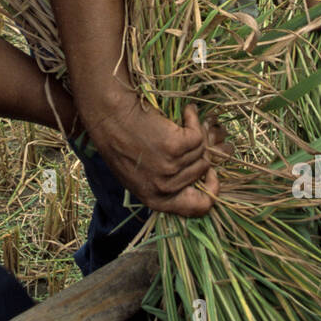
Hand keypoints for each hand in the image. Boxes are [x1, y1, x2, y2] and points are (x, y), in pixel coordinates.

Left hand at [79, 91, 232, 218]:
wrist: (109, 114)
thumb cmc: (119, 140)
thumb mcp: (138, 174)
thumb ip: (165, 182)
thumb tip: (198, 178)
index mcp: (156, 199)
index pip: (198, 207)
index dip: (211, 189)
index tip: (211, 172)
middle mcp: (164, 188)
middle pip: (202, 170)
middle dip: (199, 150)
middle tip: (187, 134)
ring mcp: (170, 168)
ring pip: (201, 151)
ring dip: (194, 134)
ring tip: (179, 122)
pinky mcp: (175, 147)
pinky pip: (198, 135)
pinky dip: (193, 120)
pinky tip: (185, 113)